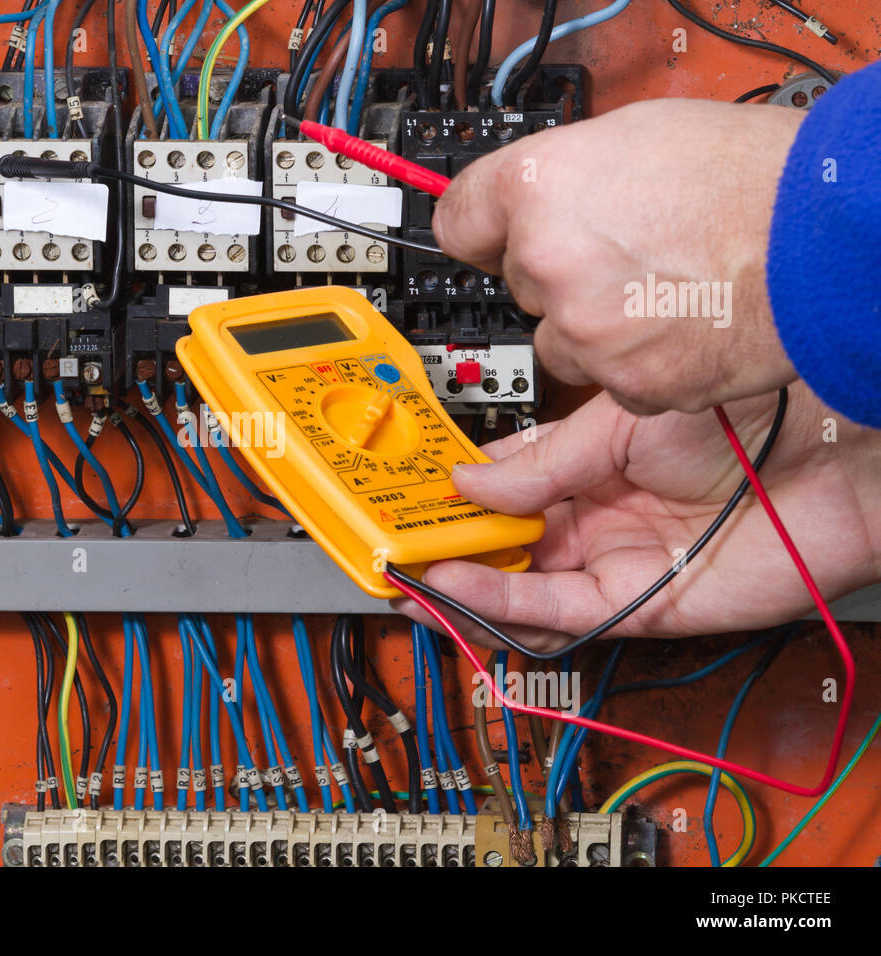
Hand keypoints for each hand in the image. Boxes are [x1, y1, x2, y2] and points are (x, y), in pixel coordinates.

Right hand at [394, 386, 880, 651]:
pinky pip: (559, 614)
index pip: (500, 485)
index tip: (404, 496)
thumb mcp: (619, 424)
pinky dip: (504, 605)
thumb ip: (541, 463)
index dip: (450, 494)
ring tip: (405, 575)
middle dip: (444, 545)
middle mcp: (596, 513)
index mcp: (587, 461)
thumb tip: (470, 484)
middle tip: (389, 543)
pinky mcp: (638, 604)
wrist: (835, 456)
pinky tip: (457, 587)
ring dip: (461, 585)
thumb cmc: (751, 418)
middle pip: (502, 542)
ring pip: (520, 586)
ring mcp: (615, 560)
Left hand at [432, 98, 803, 414]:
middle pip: (519, 282)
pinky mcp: (623, 385)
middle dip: (559, 272)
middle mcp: (548, 260)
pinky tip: (680, 325)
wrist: (826, 240)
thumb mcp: (634, 136)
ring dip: (594, 325)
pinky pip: (606, 379)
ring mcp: (584, 329)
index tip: (490, 237)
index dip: (483, 229)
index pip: (458, 222)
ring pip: (559, 338)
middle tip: (626, 251)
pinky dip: (637, 362)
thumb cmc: (751, 178)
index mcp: (538, 187)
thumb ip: (562, 177)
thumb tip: (529, 202)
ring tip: (663, 289)